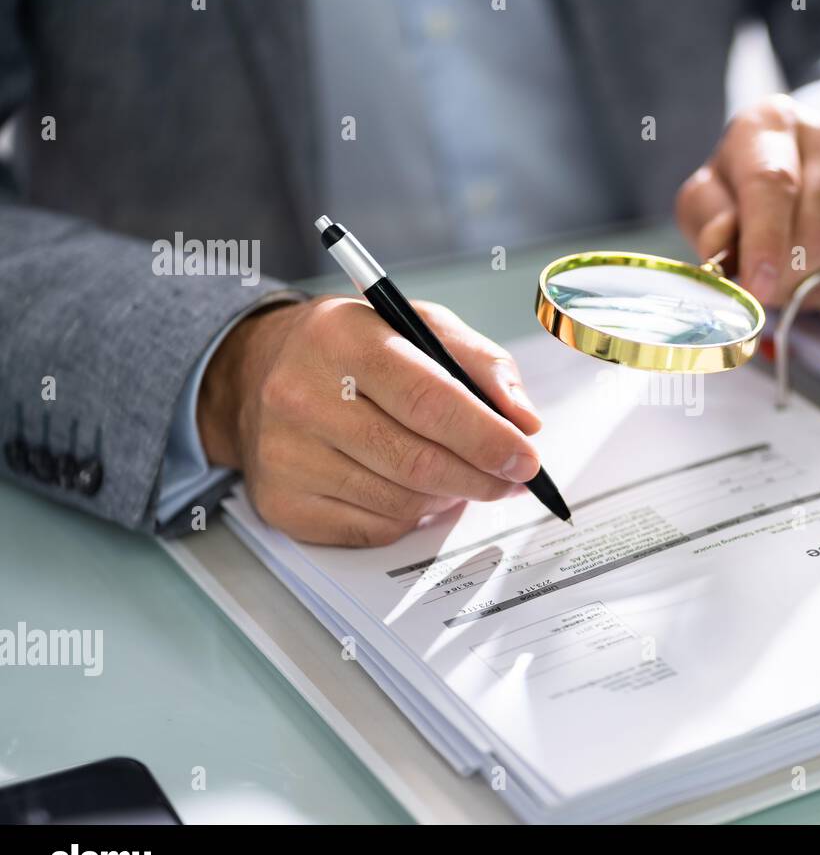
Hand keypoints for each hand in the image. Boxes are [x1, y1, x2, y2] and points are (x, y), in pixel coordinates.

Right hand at [198, 297, 542, 546]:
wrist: (256, 373)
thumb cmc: (355, 348)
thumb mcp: (419, 326)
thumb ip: (482, 364)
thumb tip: (524, 421)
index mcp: (344, 339)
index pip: (428, 400)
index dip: (486, 437)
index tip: (527, 458)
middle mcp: (302, 396)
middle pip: (417, 460)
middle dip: (481, 477)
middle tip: (514, 479)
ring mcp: (287, 455)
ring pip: (401, 501)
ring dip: (449, 497)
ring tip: (463, 477)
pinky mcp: (282, 503)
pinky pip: (374, 528)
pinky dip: (412, 516)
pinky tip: (416, 490)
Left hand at [676, 94, 819, 323]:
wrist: (815, 175)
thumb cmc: (751, 190)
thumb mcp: (712, 198)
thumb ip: (710, 221)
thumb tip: (722, 248)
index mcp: (773, 122)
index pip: (773, 183)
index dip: (764, 243)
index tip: (758, 287)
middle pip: (819, 227)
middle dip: (790, 277)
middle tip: (772, 290)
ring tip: (801, 281)